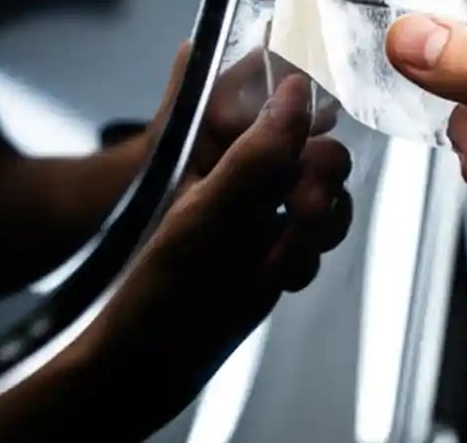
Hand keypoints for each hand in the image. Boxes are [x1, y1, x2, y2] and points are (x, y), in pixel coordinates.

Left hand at [79, 46, 351, 424]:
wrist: (140, 376)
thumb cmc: (153, 296)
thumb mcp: (207, 218)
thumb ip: (256, 156)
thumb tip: (297, 90)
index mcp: (205, 144)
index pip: (269, 93)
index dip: (307, 100)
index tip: (327, 123)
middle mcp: (230, 170)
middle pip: (306, 144)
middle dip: (319, 175)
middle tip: (303, 212)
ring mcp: (251, 212)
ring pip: (318, 191)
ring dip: (322, 219)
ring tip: (290, 252)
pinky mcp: (266, 251)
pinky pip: (312, 237)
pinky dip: (308, 255)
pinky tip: (282, 278)